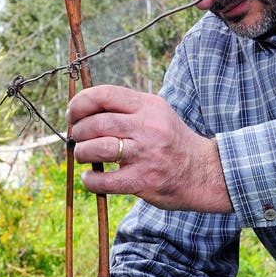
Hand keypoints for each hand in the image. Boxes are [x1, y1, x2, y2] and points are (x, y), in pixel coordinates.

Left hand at [67, 84, 232, 212]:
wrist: (204, 173)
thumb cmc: (172, 143)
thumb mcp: (156, 115)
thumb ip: (127, 110)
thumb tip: (85, 111)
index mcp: (149, 106)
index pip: (105, 95)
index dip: (80, 102)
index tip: (71, 113)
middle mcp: (147, 127)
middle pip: (98, 123)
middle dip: (78, 131)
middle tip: (76, 138)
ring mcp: (146, 154)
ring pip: (99, 148)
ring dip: (82, 152)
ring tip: (82, 156)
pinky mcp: (144, 180)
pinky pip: (106, 181)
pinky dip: (91, 180)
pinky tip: (90, 178)